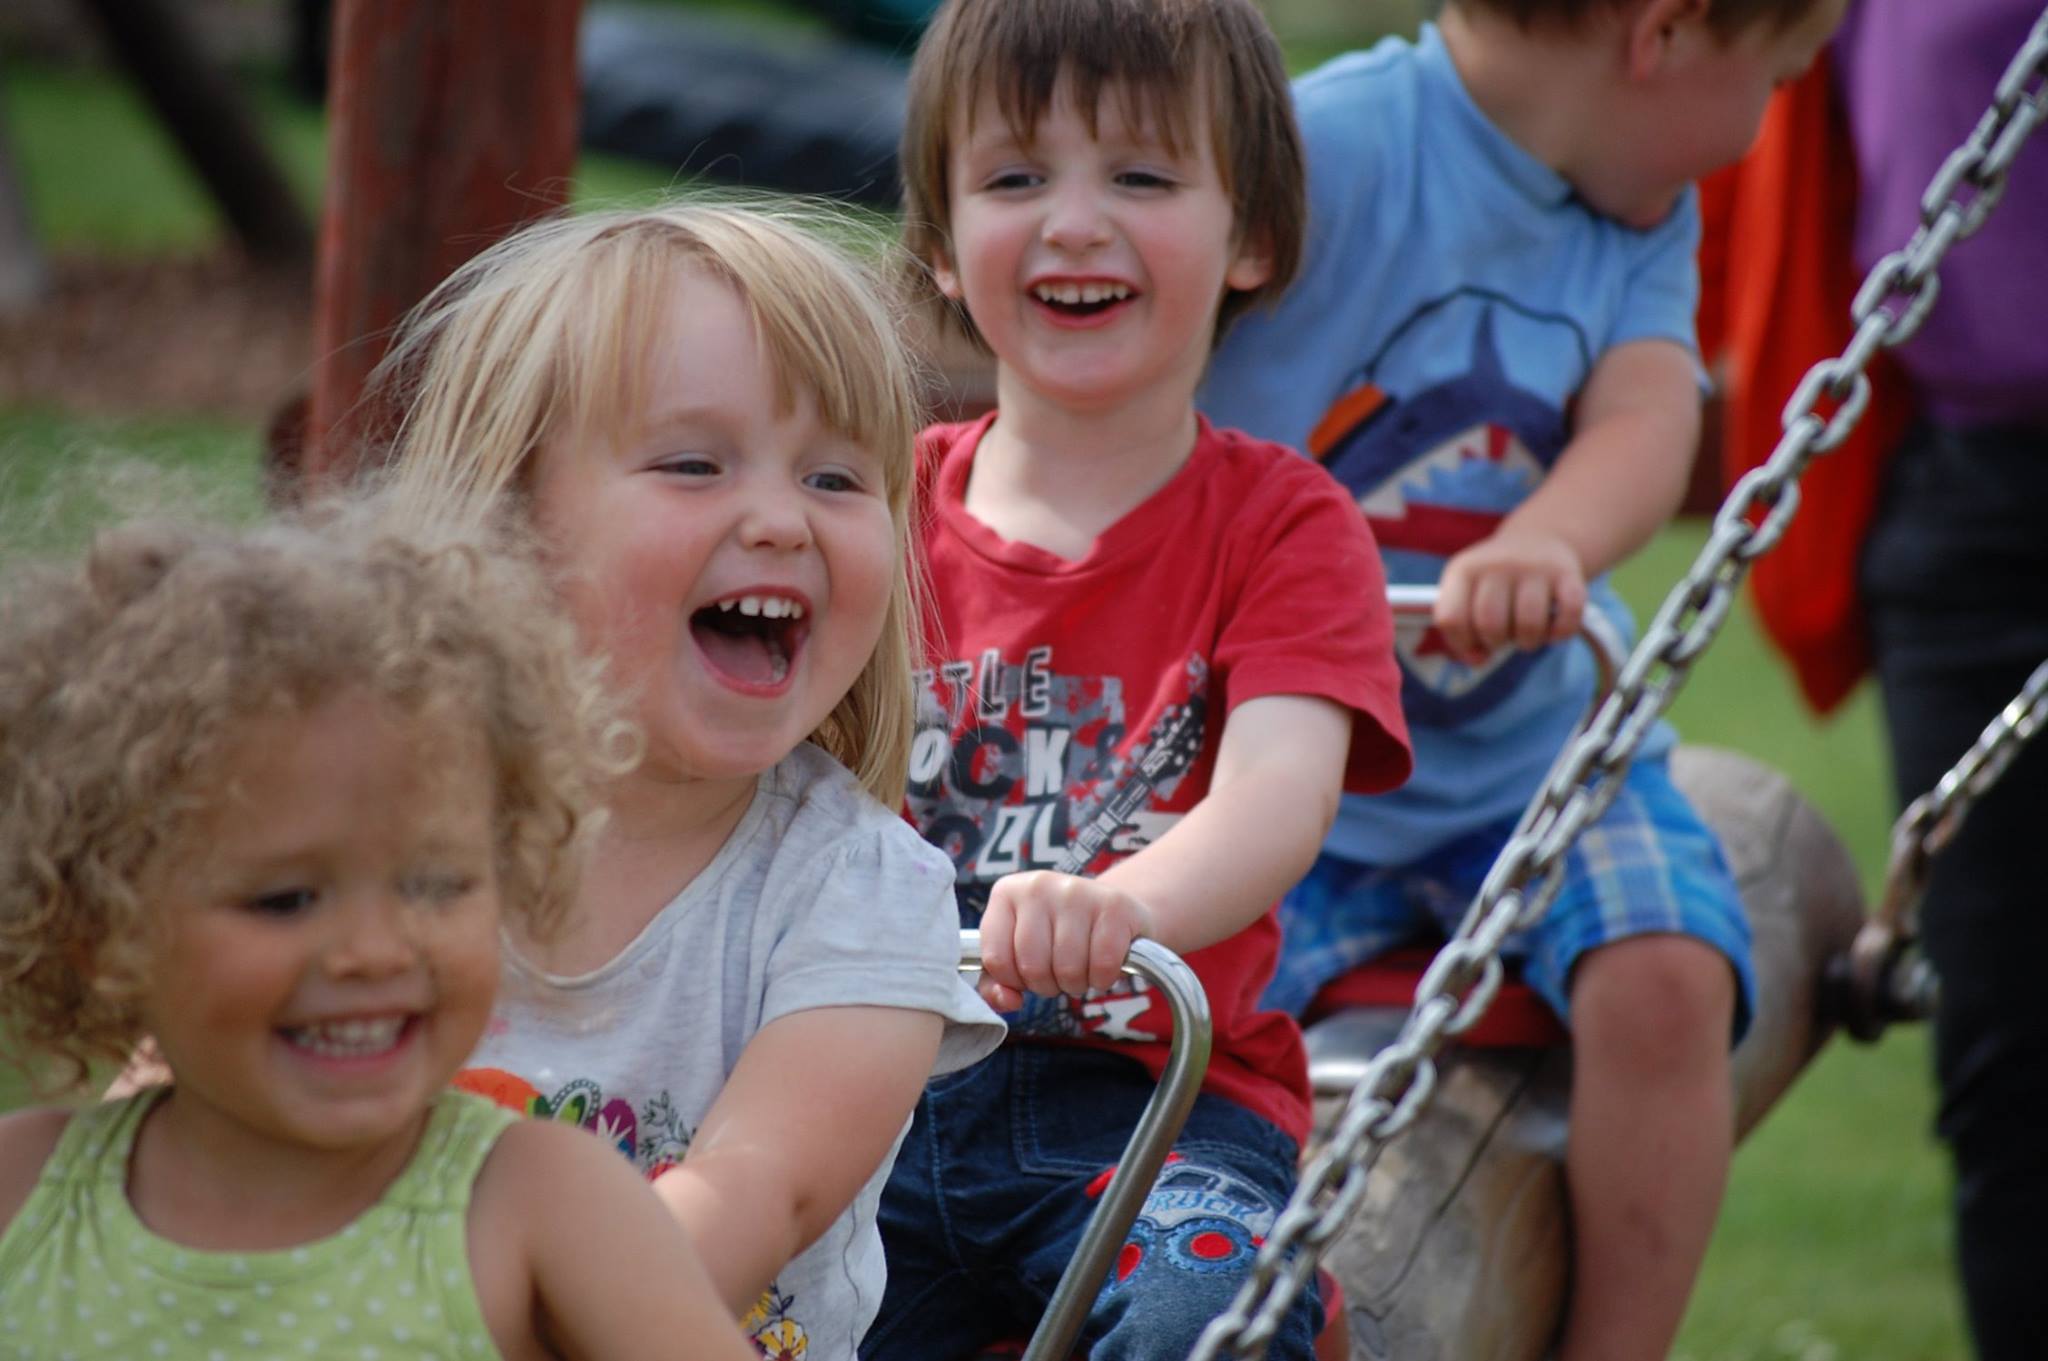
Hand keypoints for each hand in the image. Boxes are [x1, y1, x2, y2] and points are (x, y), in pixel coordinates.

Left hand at [975, 871, 1154, 1009]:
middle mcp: (1038, 886)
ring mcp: (1077, 891)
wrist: (1111, 910)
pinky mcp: (1113, 905)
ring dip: (1076, 984)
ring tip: (1081, 968)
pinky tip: (1103, 966)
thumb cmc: (1058, 935)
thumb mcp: (1019, 951)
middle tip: (1059, 972)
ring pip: (1067, 968)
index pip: (996, 959)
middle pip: (1032, 967)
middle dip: (1048, 985)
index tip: (1029, 972)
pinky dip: (1103, 978)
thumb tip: (1007, 1000)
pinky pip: (1103, 964)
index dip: (1015, 980)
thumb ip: (998, 983)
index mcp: (1006, 894)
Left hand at [1435, 528, 1587, 664]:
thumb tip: (1477, 661)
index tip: (1475, 644)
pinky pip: (1568, 616)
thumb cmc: (1495, 581)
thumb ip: (1461, 630)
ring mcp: (1534, 567)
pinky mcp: (1567, 574)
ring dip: (1528, 642)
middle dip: (1496, 643)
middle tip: (1503, 636)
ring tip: (1526, 635)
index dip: (1462, 643)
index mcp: (1463, 571)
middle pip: (1490, 625)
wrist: (1535, 540)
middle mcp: (1497, 564)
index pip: (1451, 618)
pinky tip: (1552, 630)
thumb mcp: (1466, 592)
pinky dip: (1560, 633)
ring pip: (1529, 624)